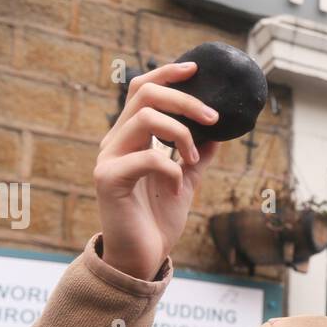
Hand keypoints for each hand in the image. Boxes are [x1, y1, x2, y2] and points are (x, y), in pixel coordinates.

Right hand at [93, 61, 220, 279]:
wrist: (141, 258)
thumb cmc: (158, 221)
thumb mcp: (185, 182)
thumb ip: (196, 157)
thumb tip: (218, 135)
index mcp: (130, 137)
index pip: (142, 89)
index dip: (166, 74)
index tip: (195, 68)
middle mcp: (115, 142)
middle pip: (145, 94)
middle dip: (185, 100)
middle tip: (213, 118)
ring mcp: (108, 158)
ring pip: (146, 118)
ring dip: (182, 135)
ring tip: (193, 160)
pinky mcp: (108, 179)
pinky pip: (147, 157)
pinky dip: (171, 169)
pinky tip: (176, 189)